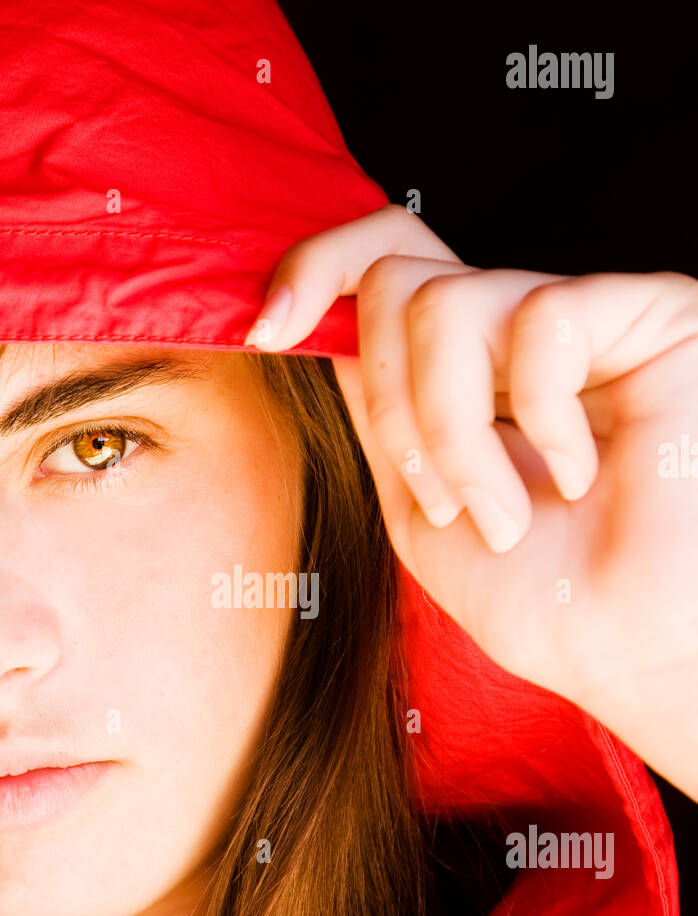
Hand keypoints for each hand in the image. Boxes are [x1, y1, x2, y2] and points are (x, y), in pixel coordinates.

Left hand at [245, 205, 697, 799]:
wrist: (623, 651)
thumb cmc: (538, 596)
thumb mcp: (417, 504)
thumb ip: (374, 413)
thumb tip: (314, 329)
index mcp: (467, 369)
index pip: (383, 264)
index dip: (313, 270)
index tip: (264, 331)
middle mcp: (518, 329)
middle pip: (395, 276)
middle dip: (389, 402)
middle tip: (438, 497)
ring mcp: (583, 316)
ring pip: (446, 303)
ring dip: (449, 431)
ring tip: (500, 513)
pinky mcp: (652, 312)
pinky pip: (542, 320)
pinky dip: (540, 417)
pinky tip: (578, 474)